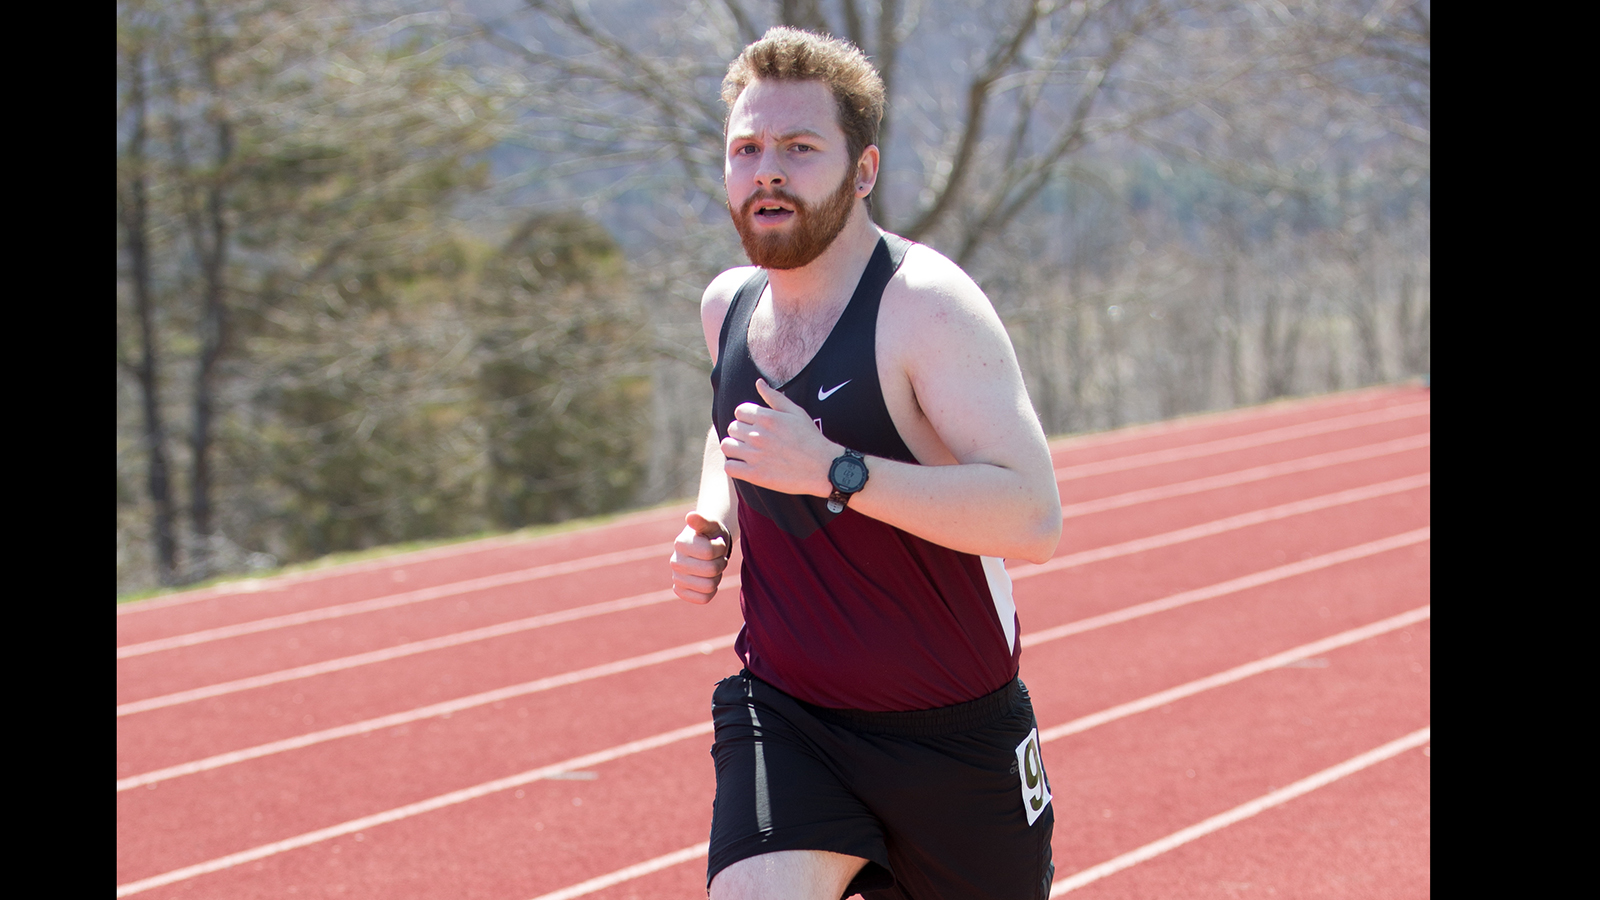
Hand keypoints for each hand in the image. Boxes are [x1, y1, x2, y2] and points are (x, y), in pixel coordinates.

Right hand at [670, 511, 730, 604]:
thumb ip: (703, 521)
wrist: (706, 547)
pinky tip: (708, 579)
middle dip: (721, 562)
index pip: (710, 552)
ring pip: (709, 586)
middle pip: (712, 570)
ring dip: (717, 576)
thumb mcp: (711, 524)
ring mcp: (676, 578)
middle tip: (718, 556)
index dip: (720, 547)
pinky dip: (712, 590)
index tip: (717, 543)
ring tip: (713, 566)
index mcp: (680, 543)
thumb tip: (691, 516)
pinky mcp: (681, 591)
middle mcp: (675, 562)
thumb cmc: (711, 534)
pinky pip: (704, 598)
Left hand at [721, 379, 836, 495]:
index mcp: (767, 418)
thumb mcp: (796, 412)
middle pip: (732, 428)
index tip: (754, 426)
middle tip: (753, 440)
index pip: (739, 412)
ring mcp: (755, 455)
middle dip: (740, 433)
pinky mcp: (755, 474)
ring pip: (726, 446)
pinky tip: (745, 466)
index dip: (746, 418)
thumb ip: (774, 397)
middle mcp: (758, 435)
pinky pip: (730, 467)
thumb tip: (758, 383)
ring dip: (734, 448)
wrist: (823, 467)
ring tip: (745, 452)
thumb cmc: (810, 438)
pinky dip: (734, 466)